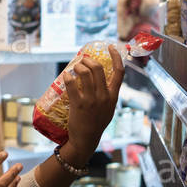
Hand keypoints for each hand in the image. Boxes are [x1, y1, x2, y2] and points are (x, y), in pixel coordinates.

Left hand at [58, 45, 124, 166]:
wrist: (86, 140)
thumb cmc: (96, 124)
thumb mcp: (108, 109)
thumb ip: (107, 95)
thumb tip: (100, 80)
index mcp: (114, 96)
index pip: (120, 72)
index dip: (116, 56)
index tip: (111, 47)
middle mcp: (104, 96)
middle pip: (98, 68)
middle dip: (88, 60)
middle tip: (83, 61)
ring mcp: (91, 100)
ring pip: (85, 73)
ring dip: (78, 66)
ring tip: (74, 68)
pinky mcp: (78, 104)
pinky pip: (72, 83)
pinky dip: (67, 77)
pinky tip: (66, 76)